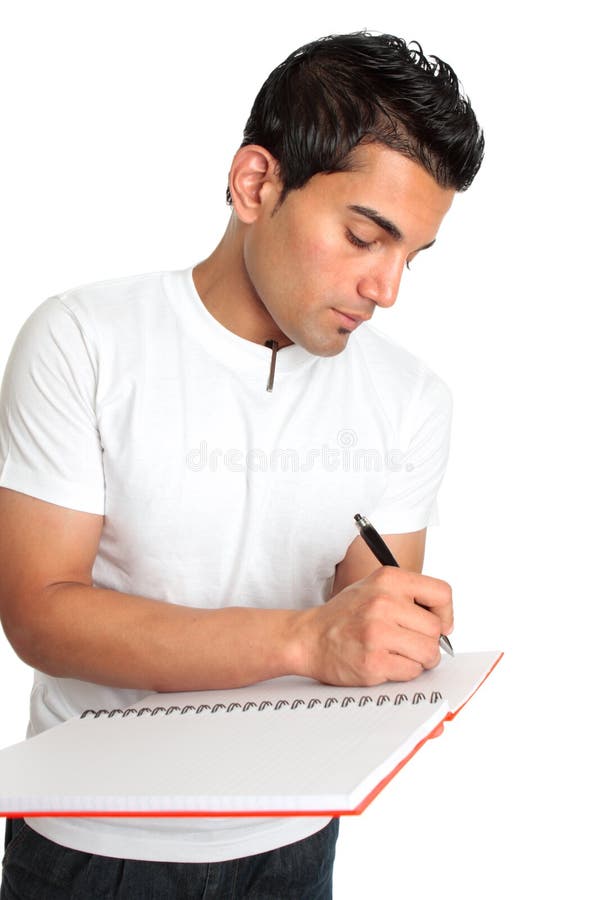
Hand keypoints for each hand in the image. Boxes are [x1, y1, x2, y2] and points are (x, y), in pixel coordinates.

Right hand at [295, 567, 452, 685]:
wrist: (308, 637)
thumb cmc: (345, 615)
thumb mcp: (375, 588)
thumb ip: (409, 597)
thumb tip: (445, 622)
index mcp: (388, 580)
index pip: (442, 593)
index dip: (446, 613)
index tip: (440, 624)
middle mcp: (383, 603)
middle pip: (436, 629)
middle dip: (429, 641)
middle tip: (411, 643)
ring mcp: (377, 633)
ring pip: (428, 653)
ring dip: (420, 659)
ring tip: (401, 654)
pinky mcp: (373, 661)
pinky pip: (411, 671)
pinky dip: (405, 672)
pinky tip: (387, 662)